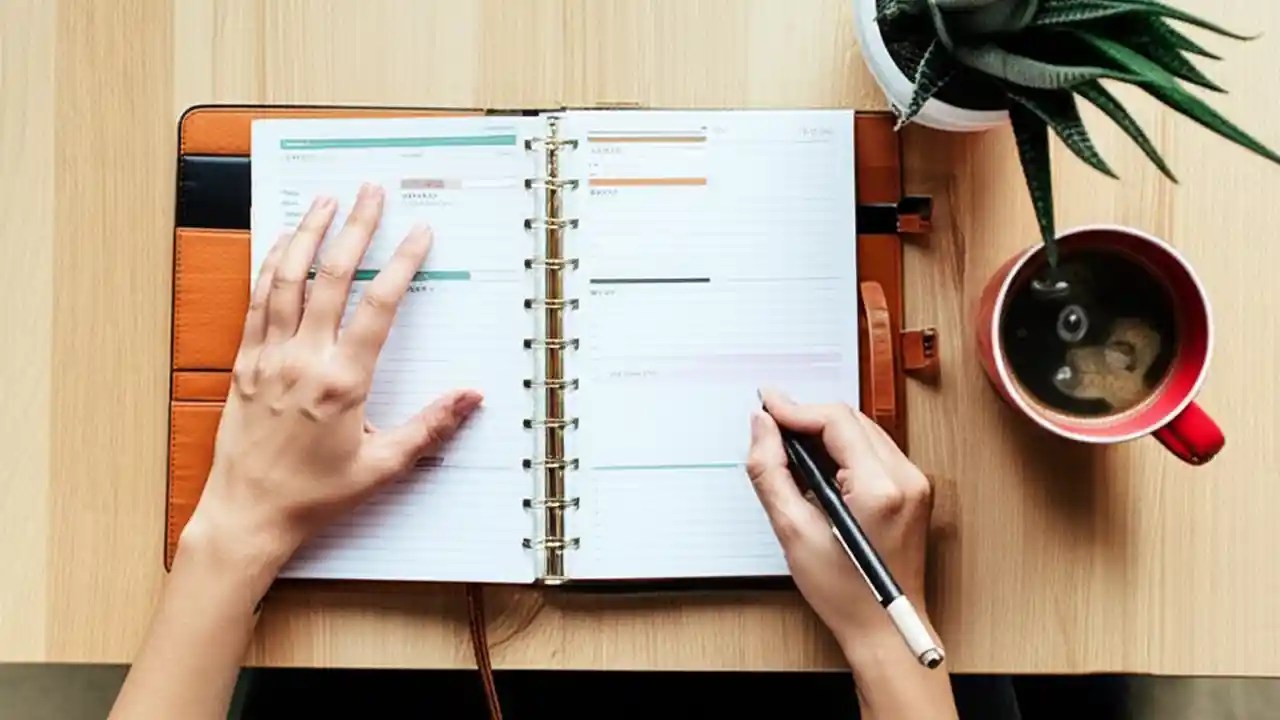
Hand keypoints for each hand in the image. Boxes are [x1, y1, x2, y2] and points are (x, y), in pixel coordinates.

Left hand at [180, 184, 481, 588]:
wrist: (248, 515)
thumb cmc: (315, 496)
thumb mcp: (383, 467)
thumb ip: (430, 426)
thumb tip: (472, 396)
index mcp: (343, 381)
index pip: (379, 306)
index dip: (403, 262)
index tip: (419, 232)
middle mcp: (304, 359)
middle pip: (333, 276)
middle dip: (355, 228)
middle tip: (371, 191)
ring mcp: (269, 357)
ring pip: (287, 278)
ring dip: (307, 234)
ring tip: (324, 200)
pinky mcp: (243, 363)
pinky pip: (256, 301)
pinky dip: (270, 266)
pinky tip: (282, 245)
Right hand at [747, 388, 933, 661]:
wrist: (885, 626)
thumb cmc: (845, 593)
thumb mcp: (793, 531)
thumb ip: (771, 471)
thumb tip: (762, 427)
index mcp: (879, 488)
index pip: (835, 420)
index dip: (795, 408)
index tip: (767, 404)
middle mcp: (905, 478)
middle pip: (850, 420)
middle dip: (808, 418)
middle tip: (771, 428)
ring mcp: (914, 482)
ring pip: (863, 431)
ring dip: (825, 432)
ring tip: (792, 450)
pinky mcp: (914, 489)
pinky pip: (874, 450)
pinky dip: (844, 449)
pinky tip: (820, 467)